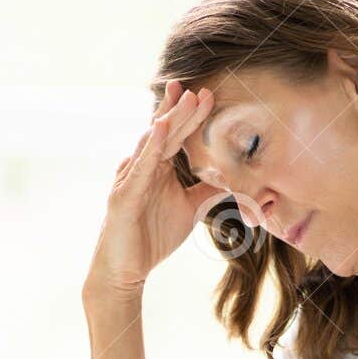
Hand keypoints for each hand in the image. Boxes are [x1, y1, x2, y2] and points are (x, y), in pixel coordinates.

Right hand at [85, 81, 220, 301]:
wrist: (126, 269)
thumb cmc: (152, 237)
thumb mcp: (190, 209)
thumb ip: (207, 191)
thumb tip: (233, 179)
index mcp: (157, 168)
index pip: (175, 135)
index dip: (189, 115)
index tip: (207, 95)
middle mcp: (141, 167)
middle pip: (164, 132)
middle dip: (182, 109)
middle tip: (199, 88)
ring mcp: (130, 179)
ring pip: (152, 144)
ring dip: (170, 120)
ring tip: (185, 98)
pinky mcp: (124, 195)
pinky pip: (140, 168)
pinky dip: (151, 148)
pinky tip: (161, 130)